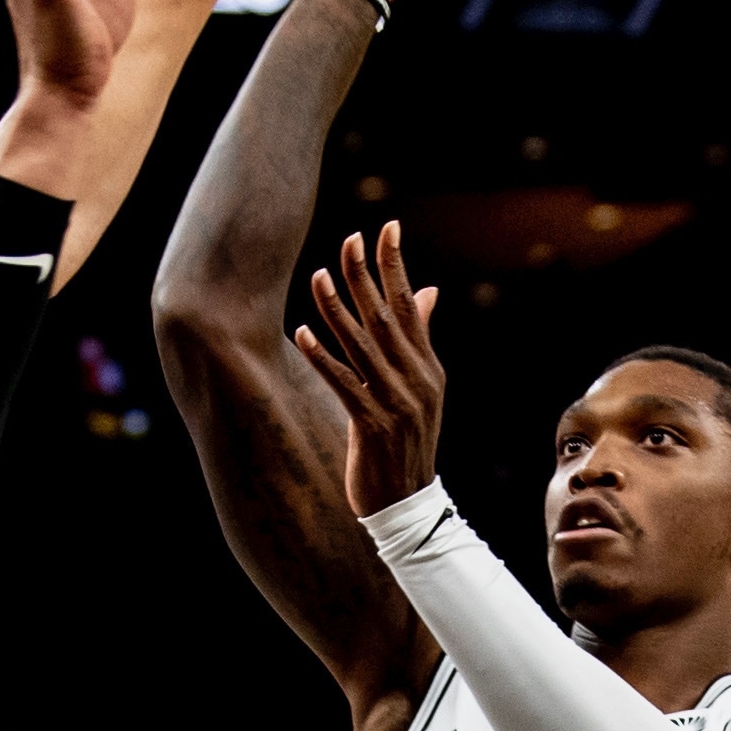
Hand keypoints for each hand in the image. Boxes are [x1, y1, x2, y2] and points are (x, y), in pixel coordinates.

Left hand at [291, 222, 445, 515]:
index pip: (412, 305)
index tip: (387, 228)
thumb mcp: (422, 388)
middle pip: (387, 317)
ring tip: (318, 275)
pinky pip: (344, 383)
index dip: (397, 266)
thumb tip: (427, 291)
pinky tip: (302, 332)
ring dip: (338, 309)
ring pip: (363, 345)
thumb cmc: (406, 442)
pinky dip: (323, 357)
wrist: (407, 503)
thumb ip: (419, 339)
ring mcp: (396, 402)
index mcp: (428, 367)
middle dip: (366, 276)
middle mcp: (417, 379)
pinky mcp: (372, 425)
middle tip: (349, 237)